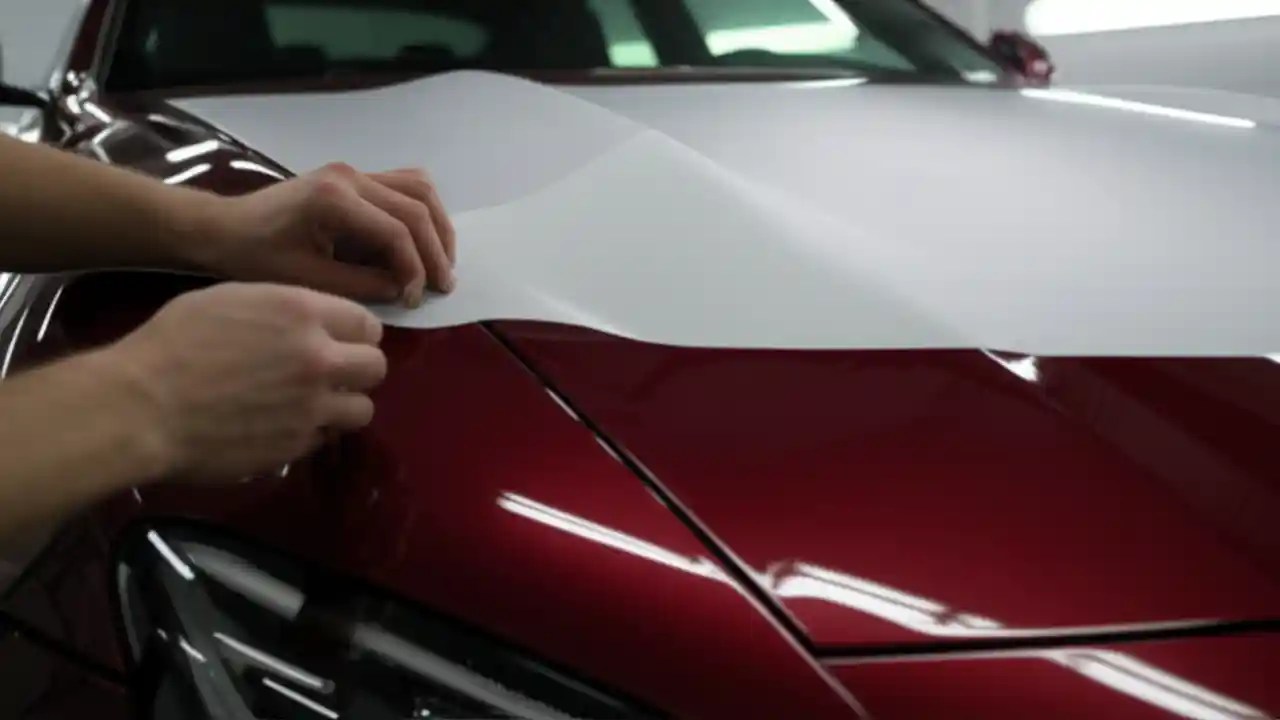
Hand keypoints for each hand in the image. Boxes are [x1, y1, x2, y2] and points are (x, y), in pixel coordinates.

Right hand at [107, 283, 386, 481]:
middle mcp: (319, 359)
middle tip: (333, 374)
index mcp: (304, 314)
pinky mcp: (297, 446)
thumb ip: (285, 310)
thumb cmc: (174, 343)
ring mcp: (313, 407)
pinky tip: (285, 425)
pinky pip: (326, 438)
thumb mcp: (232, 300)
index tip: (341, 340)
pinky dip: (313, 433)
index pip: (368, 323)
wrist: (142, 406)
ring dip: (344, 405)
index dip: (356, 333)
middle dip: (358, 369)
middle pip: (376, 366)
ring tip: (314, 404)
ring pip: (363, 409)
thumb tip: (312, 324)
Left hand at [197, 164, 455, 307]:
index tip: (414, 300)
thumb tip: (403, 289)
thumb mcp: (307, 280)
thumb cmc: (256, 258)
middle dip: (435, 250)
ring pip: (419, 188)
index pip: (395, 231)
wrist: (224, 228)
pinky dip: (423, 213)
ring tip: (441, 264)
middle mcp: (349, 176)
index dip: (414, 269)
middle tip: (443, 287)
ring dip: (437, 227)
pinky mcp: (355, 177)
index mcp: (332, 199)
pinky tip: (424, 242)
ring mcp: (353, 172)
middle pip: (415, 206)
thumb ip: (361, 285)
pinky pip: (404, 186)